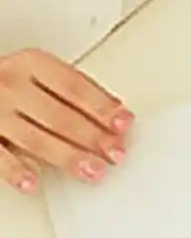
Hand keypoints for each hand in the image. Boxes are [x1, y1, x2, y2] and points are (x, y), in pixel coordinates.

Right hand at [0, 49, 132, 193]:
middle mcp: (11, 86)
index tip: (123, 122)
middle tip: (115, 152)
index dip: (102, 106)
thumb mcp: (35, 70)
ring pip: (36, 138)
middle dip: (92, 136)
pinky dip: (15, 171)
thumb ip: (67, 88)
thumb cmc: (5, 78)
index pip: (75, 87)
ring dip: (68, 156)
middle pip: (60, 115)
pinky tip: (33, 182)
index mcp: (31, 63)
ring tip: (92, 170)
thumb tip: (111, 112)